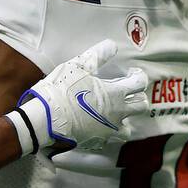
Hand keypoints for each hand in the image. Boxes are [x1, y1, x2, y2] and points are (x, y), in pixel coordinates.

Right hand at [18, 39, 147, 153]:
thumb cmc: (61, 90)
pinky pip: (110, 139)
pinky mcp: (97, 142)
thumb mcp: (77, 66)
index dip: (138, 76)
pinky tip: (98, 126)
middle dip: (137, 97)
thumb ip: (97, 55)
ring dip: (124, 119)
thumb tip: (111, 45)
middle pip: (141, 106)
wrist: (46, 119)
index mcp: (115, 93)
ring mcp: (108, 130)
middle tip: (126, 93)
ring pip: (129, 128)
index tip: (132, 74)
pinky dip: (108, 132)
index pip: (139, 83)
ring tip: (114, 113)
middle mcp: (117, 113)